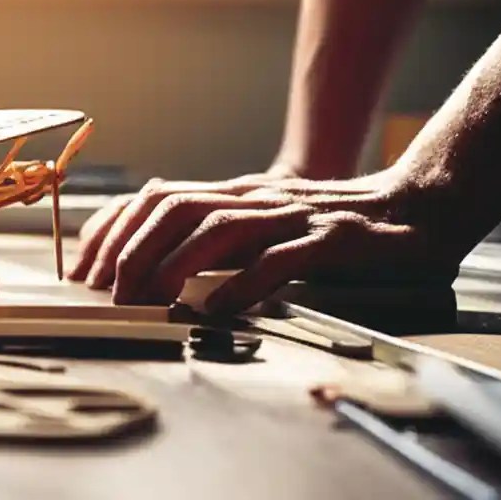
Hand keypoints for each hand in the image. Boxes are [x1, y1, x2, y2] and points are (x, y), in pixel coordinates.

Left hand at [70, 168, 466, 312]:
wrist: (417, 207)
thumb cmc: (330, 226)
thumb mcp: (262, 224)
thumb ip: (213, 236)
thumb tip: (147, 262)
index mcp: (234, 193)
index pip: (155, 197)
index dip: (113, 229)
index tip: (83, 269)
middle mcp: (255, 197)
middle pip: (175, 207)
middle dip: (132, 247)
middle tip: (108, 290)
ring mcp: (293, 215)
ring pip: (220, 226)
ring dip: (176, 262)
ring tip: (151, 296)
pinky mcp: (333, 239)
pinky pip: (281, 258)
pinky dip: (246, 282)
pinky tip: (221, 307)